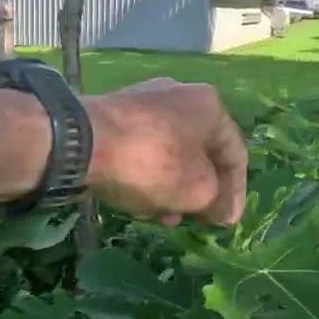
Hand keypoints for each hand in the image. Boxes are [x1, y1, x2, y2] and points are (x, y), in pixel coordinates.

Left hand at [83, 79, 246, 226]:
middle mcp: (179, 94)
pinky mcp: (114, 115)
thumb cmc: (153, 163)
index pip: (235, 154)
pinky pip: (142, 150)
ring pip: (170, 153)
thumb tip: (222, 210)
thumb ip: (217, 201)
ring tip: (164, 216)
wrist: (82, 143)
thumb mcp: (198, 191)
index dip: (235, 193)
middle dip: (200, 192)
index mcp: (209, 105)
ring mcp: (143, 101)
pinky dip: (148, 176)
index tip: (227, 224)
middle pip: (200, 153)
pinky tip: (139, 200)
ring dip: (173, 188)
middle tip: (195, 221)